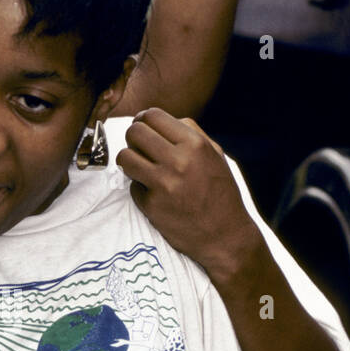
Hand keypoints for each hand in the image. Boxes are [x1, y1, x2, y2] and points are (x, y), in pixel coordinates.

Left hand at [116, 108, 256, 277]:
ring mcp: (163, 184)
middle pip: (134, 132)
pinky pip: (132, 186)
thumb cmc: (219, 192)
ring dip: (129, 160)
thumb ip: (189, 132)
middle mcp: (178, 161)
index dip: (143, 120)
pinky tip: (155, 193)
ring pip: (124, 157)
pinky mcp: (151, 205)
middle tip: (139, 148)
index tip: (143, 128)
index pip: (152, 116)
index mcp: (195, 144)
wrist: (224, 235)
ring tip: (140, 167)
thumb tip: (155, 119)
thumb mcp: (214, 155)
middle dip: (133, 138)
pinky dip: (139, 188)